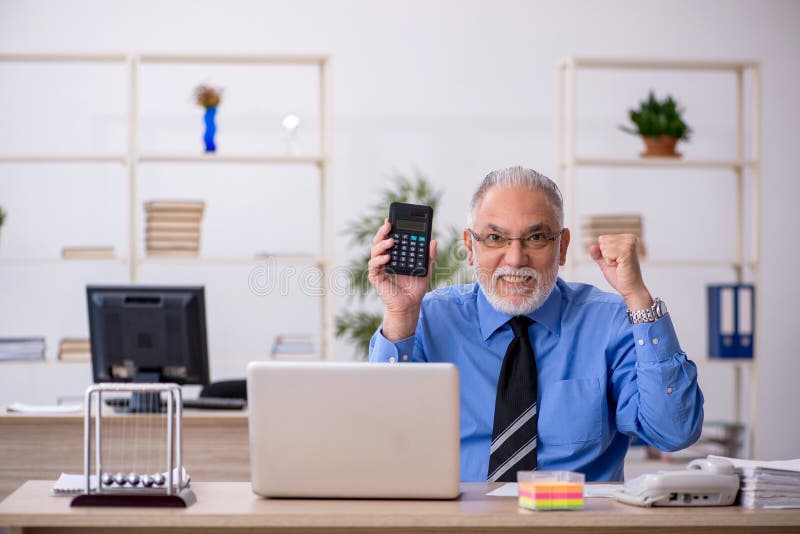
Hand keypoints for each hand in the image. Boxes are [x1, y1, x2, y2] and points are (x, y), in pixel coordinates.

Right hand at [368, 218, 437, 340]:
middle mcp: (386, 258)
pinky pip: (374, 266)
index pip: (391, 238)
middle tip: (389, 225)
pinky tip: (387, 257)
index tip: (392, 219)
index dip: (390, 228)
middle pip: (380, 241)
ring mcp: (380, 267)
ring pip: (375, 251)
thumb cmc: (415, 287)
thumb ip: (429, 256)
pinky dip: (379, 260)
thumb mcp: (426, 269)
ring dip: (382, 244)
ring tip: (392, 241)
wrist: (410, 305)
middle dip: (383, 231)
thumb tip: (434, 241)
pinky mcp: (376, 277)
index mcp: (396, 254)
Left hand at [588, 234, 651, 309]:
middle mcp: (630, 238)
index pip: (602, 239)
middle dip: (606, 255)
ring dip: (608, 259)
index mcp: (626, 238)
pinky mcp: (626, 251)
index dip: (604, 253)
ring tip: (619, 265)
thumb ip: (597, 253)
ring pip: (603, 247)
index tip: (616, 260)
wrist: (631, 288)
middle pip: (602, 241)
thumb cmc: (620, 276)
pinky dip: (609, 262)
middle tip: (618, 264)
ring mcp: (629, 244)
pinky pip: (606, 254)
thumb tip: (592, 246)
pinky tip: (619, 266)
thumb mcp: (605, 262)